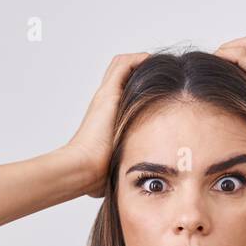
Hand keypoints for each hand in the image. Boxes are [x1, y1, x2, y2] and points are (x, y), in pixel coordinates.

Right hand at [64, 51, 150, 197]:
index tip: (159, 95)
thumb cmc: (95, 175)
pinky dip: (139, 60)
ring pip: (121, 67)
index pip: (122, 95)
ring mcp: (104, 97)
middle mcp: (104, 104)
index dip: (139, 90)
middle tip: (163, 76)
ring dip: (141, 64)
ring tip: (160, 67)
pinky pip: (124, 65)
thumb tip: (136, 185)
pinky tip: (154, 62)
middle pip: (120, 77)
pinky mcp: (108, 94)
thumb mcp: (117, 166)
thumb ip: (126, 168)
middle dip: (141, 73)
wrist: (82, 169)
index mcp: (106, 119)